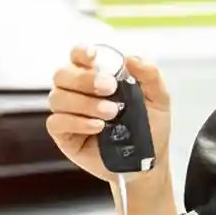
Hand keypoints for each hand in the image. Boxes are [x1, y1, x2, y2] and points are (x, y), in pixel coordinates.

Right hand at [46, 44, 172, 187]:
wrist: (148, 162)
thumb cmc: (150, 127)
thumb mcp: (158, 99)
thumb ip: (150, 75)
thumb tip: (131, 58)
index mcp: (96, 76)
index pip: (78, 56)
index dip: (81, 52)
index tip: (93, 56)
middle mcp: (77, 91)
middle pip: (62, 74)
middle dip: (84, 79)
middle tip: (110, 88)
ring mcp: (68, 113)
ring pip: (58, 98)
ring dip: (84, 102)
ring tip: (111, 113)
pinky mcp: (64, 136)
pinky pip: (56, 122)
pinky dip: (77, 122)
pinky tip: (97, 126)